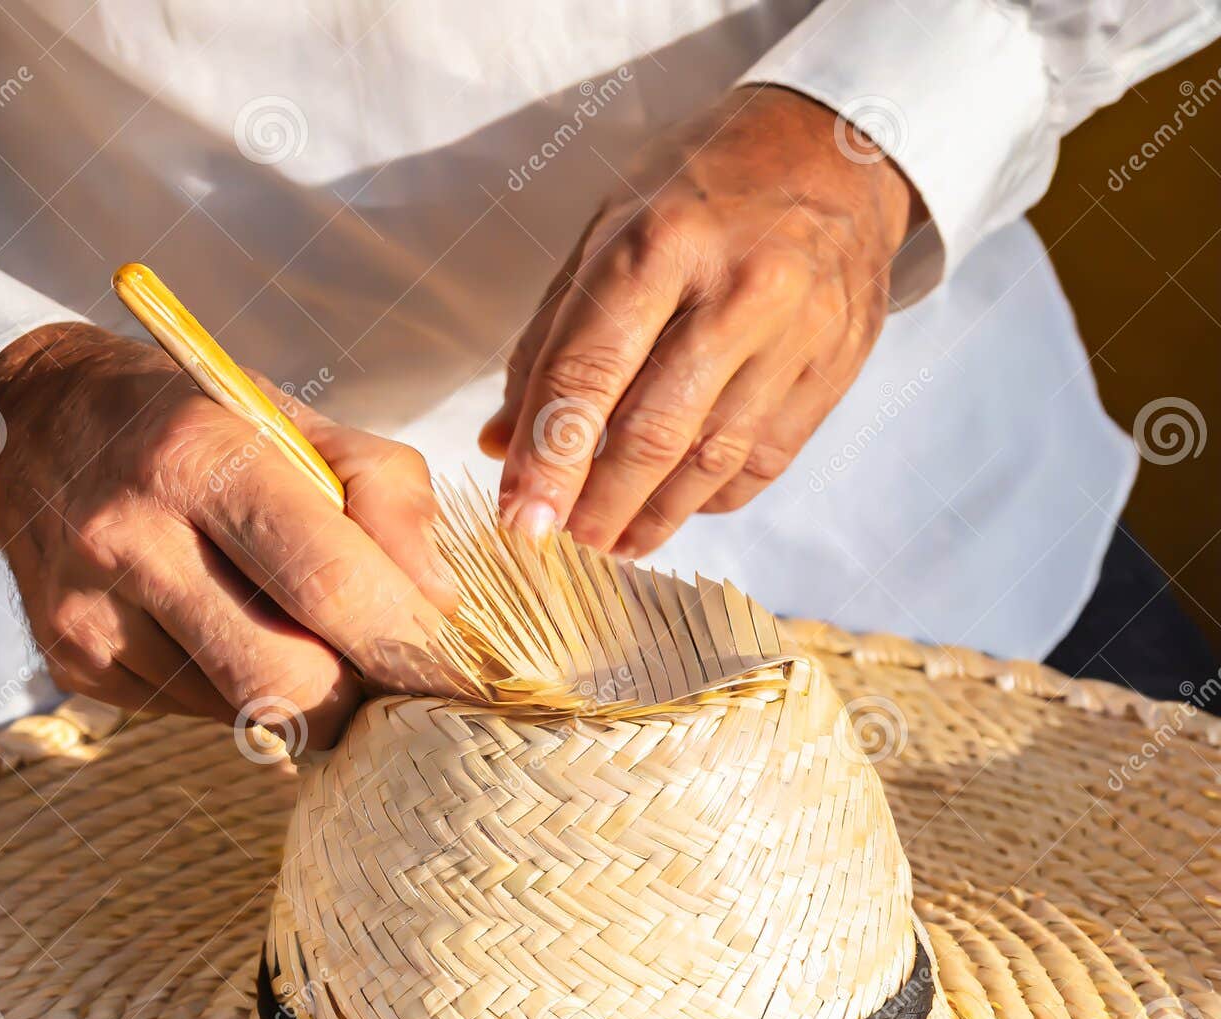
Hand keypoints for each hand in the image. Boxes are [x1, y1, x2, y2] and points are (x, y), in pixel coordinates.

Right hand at [0, 322, 457, 747]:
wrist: (32, 425)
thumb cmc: (190, 421)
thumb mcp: (294, 419)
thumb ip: (386, 495)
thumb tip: (438, 605)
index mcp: (202, 456)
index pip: (329, 582)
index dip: (407, 644)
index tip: (462, 677)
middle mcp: (131, 536)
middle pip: (285, 678)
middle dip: (359, 696)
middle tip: (393, 676)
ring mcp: (90, 610)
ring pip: (244, 712)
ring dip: (301, 695)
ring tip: (290, 626)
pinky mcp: (71, 663)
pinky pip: (195, 714)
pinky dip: (236, 690)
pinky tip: (219, 628)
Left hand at [483, 86, 921, 556]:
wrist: (838, 152)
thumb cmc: (702, 189)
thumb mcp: (609, 231)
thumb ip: (552, 338)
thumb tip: (504, 443)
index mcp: (663, 243)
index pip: (589, 373)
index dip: (548, 458)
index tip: (522, 517)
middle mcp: (738, 290)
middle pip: (654, 431)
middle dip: (597, 504)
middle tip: (561, 542)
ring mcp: (798, 333)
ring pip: (712, 459)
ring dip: (652, 516)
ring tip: (612, 543)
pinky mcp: (836, 368)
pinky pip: (764, 460)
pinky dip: (710, 497)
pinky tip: (674, 507)